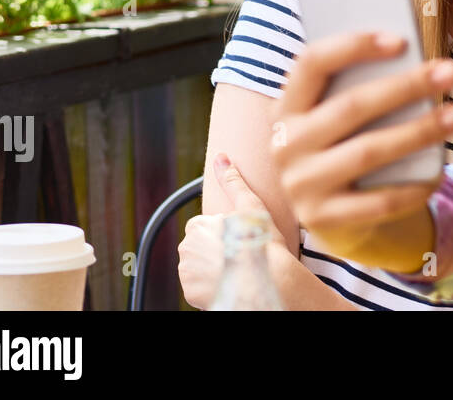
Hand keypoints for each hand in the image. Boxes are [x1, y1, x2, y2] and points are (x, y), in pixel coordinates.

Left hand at [178, 155, 284, 308]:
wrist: (267, 281)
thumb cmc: (260, 242)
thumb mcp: (249, 206)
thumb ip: (233, 181)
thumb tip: (221, 157)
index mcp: (197, 226)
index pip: (206, 226)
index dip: (224, 231)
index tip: (239, 237)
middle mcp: (186, 250)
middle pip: (200, 247)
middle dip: (216, 250)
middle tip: (240, 253)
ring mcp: (187, 273)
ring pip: (199, 267)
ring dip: (213, 268)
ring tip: (237, 269)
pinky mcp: (191, 294)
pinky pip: (199, 287)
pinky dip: (211, 286)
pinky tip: (230, 282)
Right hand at [272, 31, 452, 270]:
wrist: (330, 213)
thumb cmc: (347, 144)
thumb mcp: (339, 117)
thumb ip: (360, 89)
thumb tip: (417, 64)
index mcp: (288, 106)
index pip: (312, 63)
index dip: (353, 46)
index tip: (400, 40)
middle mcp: (285, 143)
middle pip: (352, 106)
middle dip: (407, 86)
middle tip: (451, 72)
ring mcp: (300, 184)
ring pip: (368, 151)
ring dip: (420, 131)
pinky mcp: (321, 219)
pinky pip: (377, 201)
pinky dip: (412, 187)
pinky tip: (440, 173)